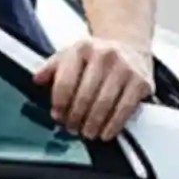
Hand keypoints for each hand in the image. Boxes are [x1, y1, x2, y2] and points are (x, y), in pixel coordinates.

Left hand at [32, 37, 153, 140]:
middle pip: (84, 96)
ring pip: (103, 105)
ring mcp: (125, 67)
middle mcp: (104, 55)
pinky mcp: (141, 81)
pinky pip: (125, 109)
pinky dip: (113, 125)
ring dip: (92, 124)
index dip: (58, 105)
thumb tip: (37, 79)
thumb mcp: (71, 55)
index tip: (57, 116)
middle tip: (72, 128)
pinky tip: (105, 132)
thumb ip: (52, 67)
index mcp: (82, 48)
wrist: (130, 45)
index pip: (64, 82)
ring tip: (87, 132)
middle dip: (75, 118)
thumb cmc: (97, 56)